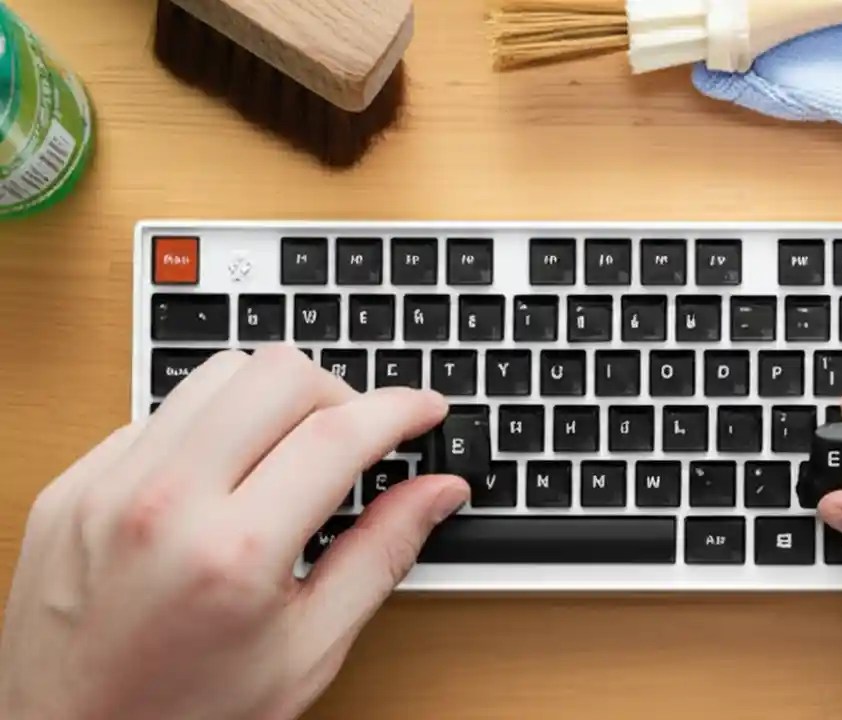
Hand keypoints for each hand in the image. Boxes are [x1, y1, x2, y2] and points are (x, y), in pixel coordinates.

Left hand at [0, 347, 469, 719]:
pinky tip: (221, 480)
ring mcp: (107, 486)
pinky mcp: (73, 484)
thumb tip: (438, 491)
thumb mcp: (307, 651)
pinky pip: (160, 414)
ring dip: (272, 397)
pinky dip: (209, 427)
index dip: (399, 408)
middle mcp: (163, 503)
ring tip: (287, 452)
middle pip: (278, 373)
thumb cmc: (186, 713)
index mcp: (235, 553)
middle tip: (356, 436)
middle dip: (339, 392)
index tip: (425, 408)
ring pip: (218, 373)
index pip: (337, 433)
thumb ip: (381, 556)